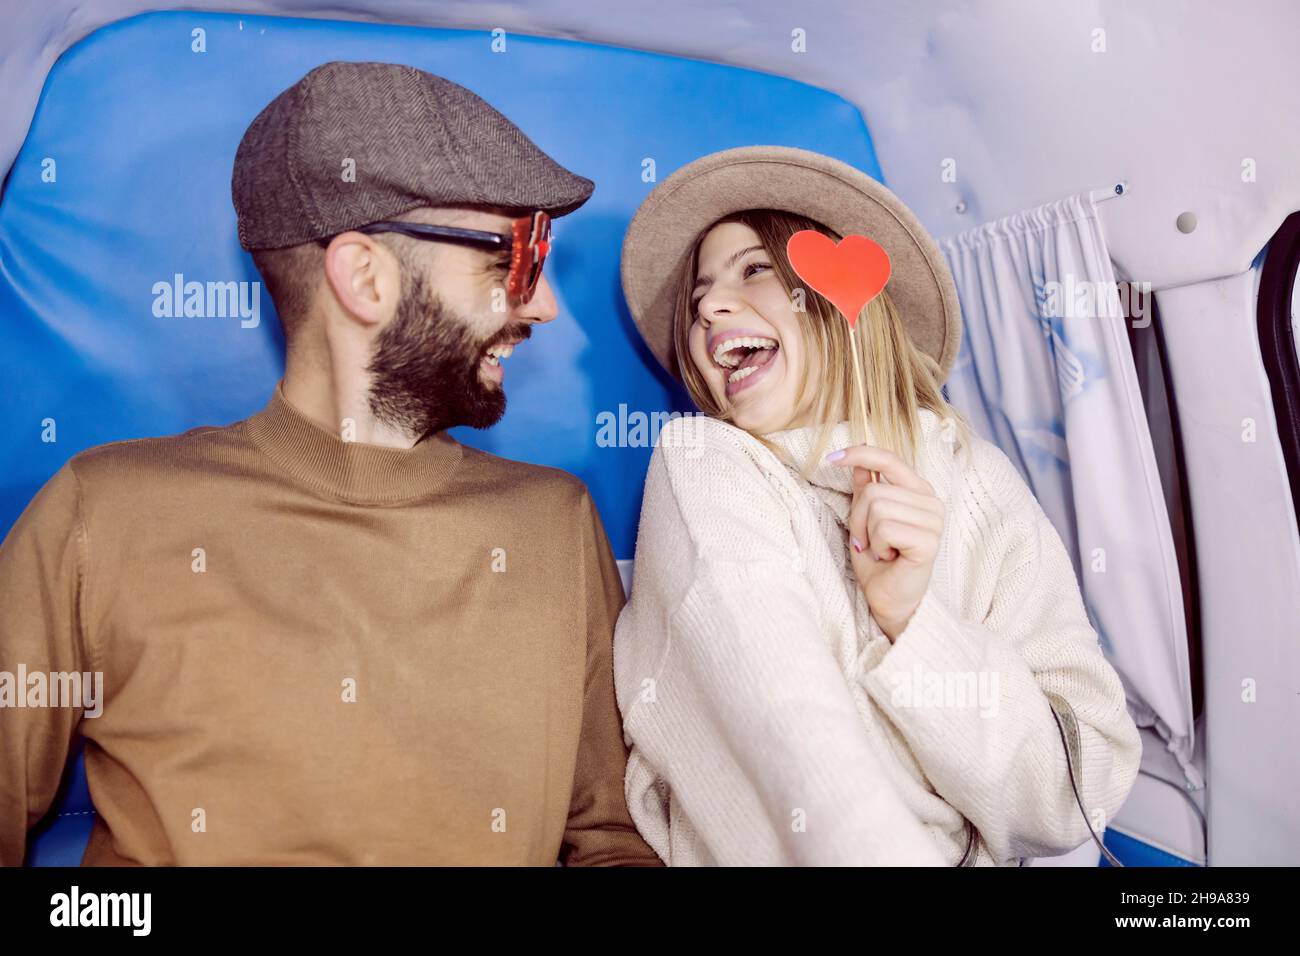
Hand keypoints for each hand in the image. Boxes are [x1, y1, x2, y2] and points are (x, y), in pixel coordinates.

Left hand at [826, 445, 944, 642]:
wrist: (889, 599)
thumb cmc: (879, 562)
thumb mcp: (865, 520)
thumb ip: (866, 490)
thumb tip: (858, 462)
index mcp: (919, 492)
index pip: (890, 460)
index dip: (860, 454)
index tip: (832, 457)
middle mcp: (931, 502)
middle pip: (873, 491)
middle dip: (857, 518)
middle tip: (867, 542)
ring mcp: (934, 521)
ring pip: (877, 507)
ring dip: (867, 533)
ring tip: (880, 550)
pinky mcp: (929, 541)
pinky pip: (885, 528)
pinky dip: (877, 546)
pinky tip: (889, 558)